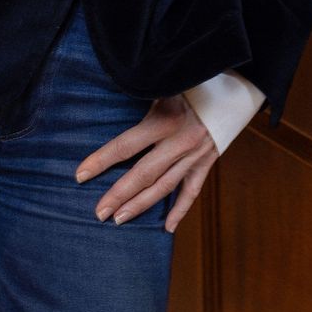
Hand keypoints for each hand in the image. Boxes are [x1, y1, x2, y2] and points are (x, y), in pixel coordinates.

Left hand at [74, 94, 218, 233]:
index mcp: (164, 120)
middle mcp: (179, 142)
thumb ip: (141, 96)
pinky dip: (180, 210)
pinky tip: (167, 228)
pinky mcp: (207, 163)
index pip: (125, 146)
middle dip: (119, 195)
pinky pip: (192, 191)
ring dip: (141, 205)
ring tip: (119, 220)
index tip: (80, 175)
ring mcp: (195, 156)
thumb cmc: (189, 83)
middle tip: (99, 213)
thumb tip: (112, 93)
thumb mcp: (163, 86)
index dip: (101, 161)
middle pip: (143, 174)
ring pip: (164, 187)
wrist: (231, 90)